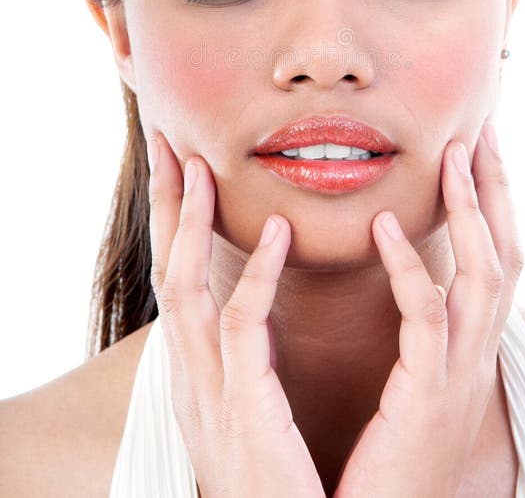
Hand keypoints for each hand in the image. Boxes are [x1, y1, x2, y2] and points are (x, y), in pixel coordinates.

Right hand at [147, 131, 324, 497]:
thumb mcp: (247, 406)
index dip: (176, 219)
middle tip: (163, 142)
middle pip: (168, 267)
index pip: (179, 276)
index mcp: (198, 367)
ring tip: (198, 166)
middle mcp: (191, 371)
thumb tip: (251, 316)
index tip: (180, 166)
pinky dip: (256, 276)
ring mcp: (208, 390)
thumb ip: (246, 357)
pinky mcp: (240, 411)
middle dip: (164, 204)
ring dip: (190, 223)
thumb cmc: (270, 478)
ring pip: (184, 287)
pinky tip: (278, 232)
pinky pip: (240, 329)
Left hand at [332, 121, 524, 497]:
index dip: (494, 204)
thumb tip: (419, 288)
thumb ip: (424, 335)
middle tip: (483, 132)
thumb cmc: (396, 456)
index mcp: (470, 348)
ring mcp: (460, 374)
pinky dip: (410, 268)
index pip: (496, 260)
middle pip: (505, 254)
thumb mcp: (420, 385)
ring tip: (452, 155)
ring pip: (483, 276)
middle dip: (498, 190)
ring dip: (470, 211)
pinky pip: (426, 319)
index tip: (480, 151)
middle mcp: (477, 354)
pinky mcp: (427, 395)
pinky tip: (385, 226)